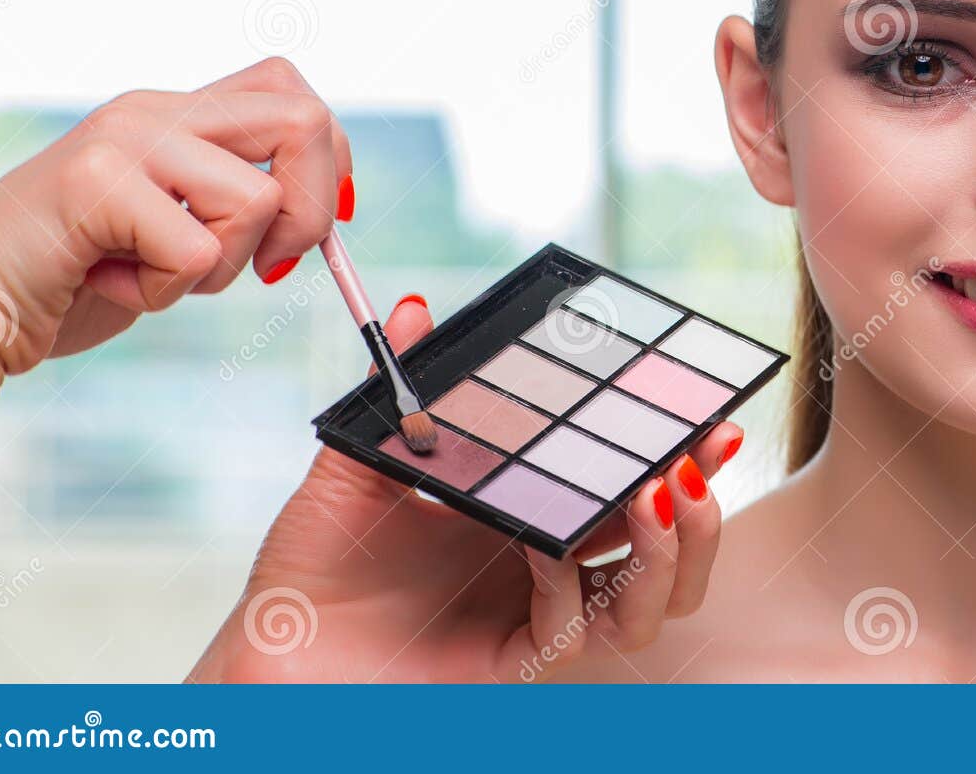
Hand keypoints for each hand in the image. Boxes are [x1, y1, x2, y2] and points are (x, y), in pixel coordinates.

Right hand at [0, 56, 353, 394]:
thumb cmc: (73, 275)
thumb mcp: (173, 221)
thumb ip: (232, 196)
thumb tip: (331, 207)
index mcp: (174, 111)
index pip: (292, 90)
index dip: (326, 160)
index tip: (305, 226)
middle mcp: (151, 110)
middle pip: (303, 120)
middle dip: (312, 209)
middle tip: (264, 264)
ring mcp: (123, 140)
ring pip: (258, 197)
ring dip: (223, 265)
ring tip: (156, 274)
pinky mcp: (97, 184)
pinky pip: (199, 249)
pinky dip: (168, 291)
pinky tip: (114, 283)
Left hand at [191, 296, 741, 682]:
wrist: (268, 650)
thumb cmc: (314, 571)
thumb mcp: (360, 463)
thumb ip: (396, 387)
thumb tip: (415, 308)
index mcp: (527, 521)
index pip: (624, 489)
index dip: (677, 456)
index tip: (708, 413)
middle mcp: (544, 574)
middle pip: (660, 547)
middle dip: (698, 501)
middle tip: (703, 449)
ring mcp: (534, 622)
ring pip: (647, 605)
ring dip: (667, 551)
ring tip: (657, 492)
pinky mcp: (510, 666)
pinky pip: (570, 632)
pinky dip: (570, 585)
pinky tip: (548, 544)